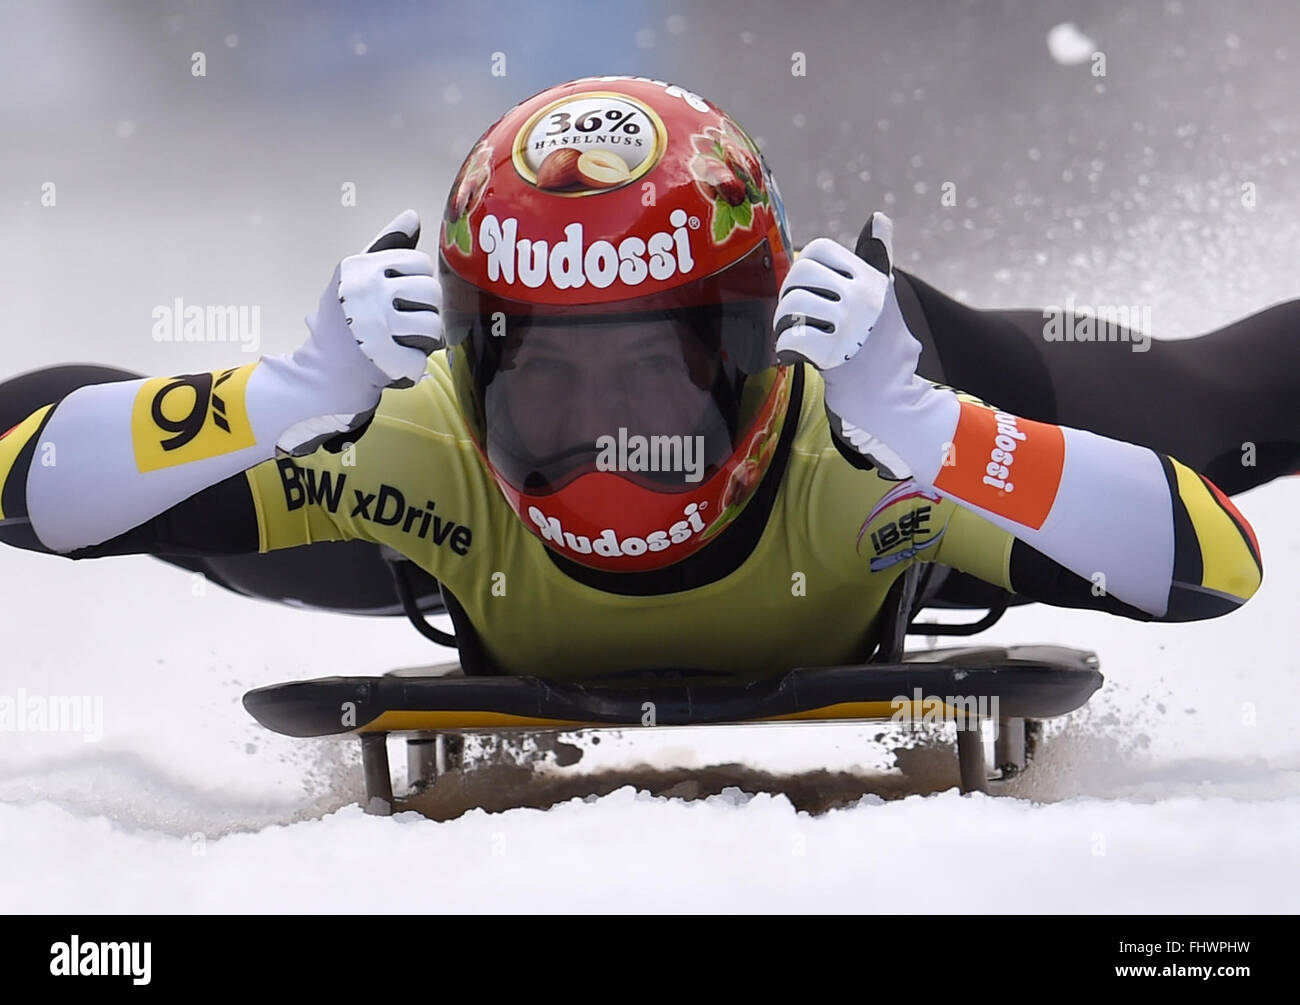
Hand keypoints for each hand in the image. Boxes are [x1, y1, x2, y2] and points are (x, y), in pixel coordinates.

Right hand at [278, 210, 442, 454]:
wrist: (323, 370)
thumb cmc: (344, 319)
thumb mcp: (356, 276)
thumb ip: (387, 245)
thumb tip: (412, 216)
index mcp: (360, 268)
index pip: (421, 263)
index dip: (417, 282)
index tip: (399, 296)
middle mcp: (366, 293)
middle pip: (432, 293)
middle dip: (424, 311)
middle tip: (403, 322)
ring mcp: (375, 327)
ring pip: (433, 327)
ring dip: (423, 340)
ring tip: (400, 341)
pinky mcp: (385, 361)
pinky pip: (423, 360)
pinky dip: (411, 366)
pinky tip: (392, 362)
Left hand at [773, 213, 894, 371]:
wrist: (892, 399)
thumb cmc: (883, 349)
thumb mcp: (885, 299)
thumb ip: (876, 260)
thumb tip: (879, 218)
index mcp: (872, 280)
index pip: (819, 250)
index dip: (802, 268)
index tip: (806, 290)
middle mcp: (863, 297)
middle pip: (801, 273)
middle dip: (789, 295)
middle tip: (795, 316)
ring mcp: (850, 324)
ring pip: (793, 303)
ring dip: (783, 322)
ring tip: (793, 335)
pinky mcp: (834, 353)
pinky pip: (792, 336)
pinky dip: (785, 347)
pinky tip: (794, 354)